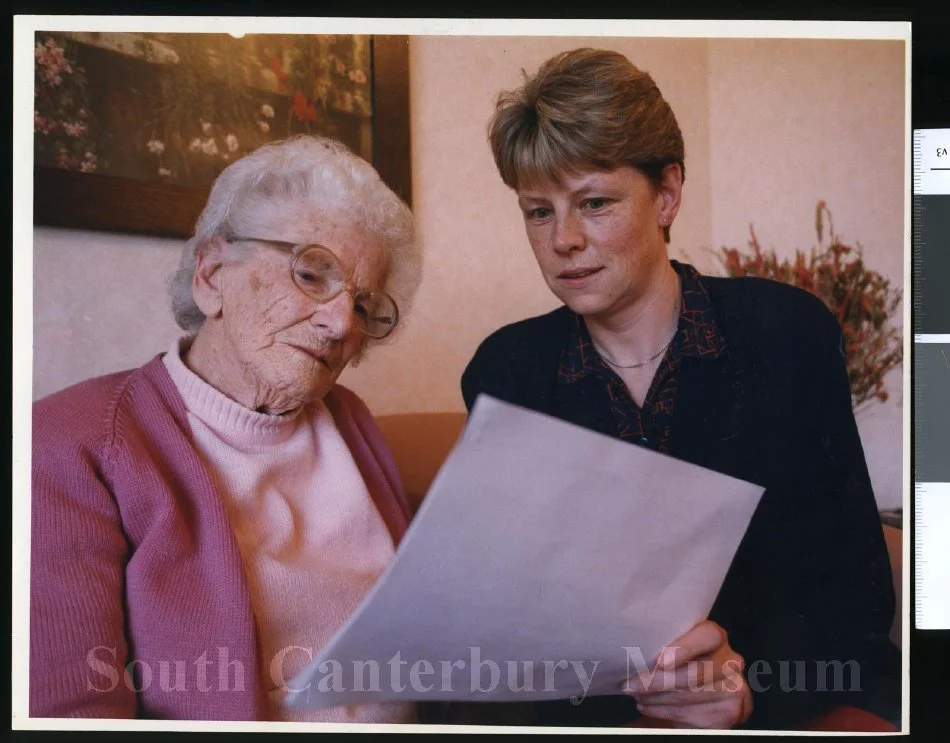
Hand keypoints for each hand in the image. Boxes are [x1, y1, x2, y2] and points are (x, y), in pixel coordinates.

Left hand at [621, 620, 751, 728]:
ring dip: (656, 697)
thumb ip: (664, 645)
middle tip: (630, 684)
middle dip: (657, 680)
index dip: (685, 648)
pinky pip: (691, 713)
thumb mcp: (672, 649)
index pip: (709, 635)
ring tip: (636, 695)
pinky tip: (648, 706)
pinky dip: (663, 711)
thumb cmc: (676, 667)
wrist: (694, 700)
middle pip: (695, 671)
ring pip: (689, 695)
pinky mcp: (728, 713)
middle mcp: (731, 661)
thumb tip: (631, 646)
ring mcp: (733, 689)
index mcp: (715, 637)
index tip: (660, 662)